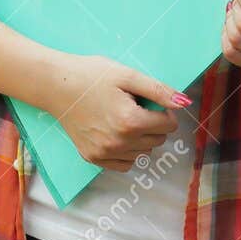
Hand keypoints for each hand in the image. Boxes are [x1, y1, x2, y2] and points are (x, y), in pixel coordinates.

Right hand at [50, 55, 190, 170]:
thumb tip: (185, 103)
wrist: (55, 85)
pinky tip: (116, 132)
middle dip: (153, 123)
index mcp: (131, 122)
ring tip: (122, 116)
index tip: (148, 100)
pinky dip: (127, 151)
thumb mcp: (128, 75)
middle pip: (157, 140)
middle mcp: (119, 143)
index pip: (169, 126)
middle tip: (133, 105)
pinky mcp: (93, 158)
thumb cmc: (92, 75)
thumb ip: (159, 91)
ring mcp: (105, 153)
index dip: (163, 110)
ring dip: (141, 137)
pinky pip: (125, 164)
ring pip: (143, 152)